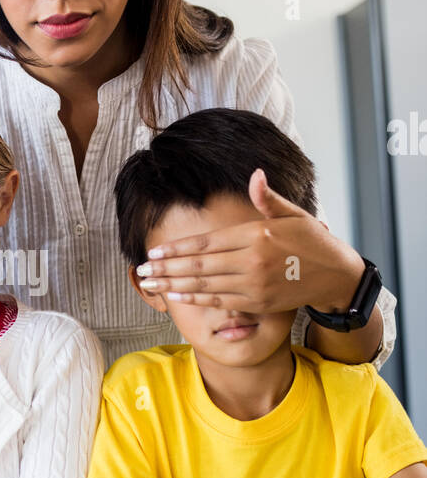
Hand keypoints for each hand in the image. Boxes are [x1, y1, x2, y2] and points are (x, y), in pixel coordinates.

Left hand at [137, 169, 364, 312]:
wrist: (335, 276)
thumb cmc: (312, 240)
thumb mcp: (292, 213)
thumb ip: (267, 197)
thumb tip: (255, 174)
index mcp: (256, 235)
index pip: (206, 242)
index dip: (177, 248)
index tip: (154, 251)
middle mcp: (252, 261)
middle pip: (199, 266)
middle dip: (166, 269)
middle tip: (142, 270)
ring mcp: (254, 285)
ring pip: (205, 286)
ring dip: (174, 285)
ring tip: (150, 284)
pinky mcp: (258, 303)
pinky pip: (220, 301)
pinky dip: (196, 299)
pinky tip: (176, 296)